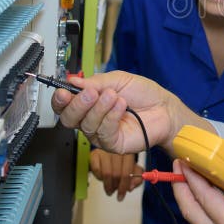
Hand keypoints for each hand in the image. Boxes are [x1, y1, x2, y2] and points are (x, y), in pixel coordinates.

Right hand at [51, 70, 188, 153]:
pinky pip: (104, 133)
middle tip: (91, 93)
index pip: (65, 106)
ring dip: (100, 108)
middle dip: (77, 105)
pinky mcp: (113, 144)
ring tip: (114, 96)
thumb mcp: (118, 80)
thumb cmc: (143, 94)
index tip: (63, 91)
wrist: (164, 107)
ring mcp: (101, 133)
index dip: (60, 100)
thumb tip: (72, 81)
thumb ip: (95, 81)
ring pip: (87, 125)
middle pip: (69, 119)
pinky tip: (121, 106)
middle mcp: (91, 120)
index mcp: (89, 103)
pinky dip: (111, 117)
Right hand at [90, 149, 142, 200]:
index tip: (122, 195)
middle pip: (117, 173)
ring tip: (109, 189)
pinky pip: (97, 170)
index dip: (125, 185)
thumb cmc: (121, 163)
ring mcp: (105, 151)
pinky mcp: (95, 154)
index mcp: (129, 153)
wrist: (106, 154)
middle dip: (116, 186)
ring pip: (107, 173)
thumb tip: (130, 188)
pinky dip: (99, 177)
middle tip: (115, 192)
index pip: (127, 171)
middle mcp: (117, 150)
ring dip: (108, 185)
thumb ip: (136, 179)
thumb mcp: (132, 170)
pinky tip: (102, 178)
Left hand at [171, 160, 223, 223]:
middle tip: (177, 165)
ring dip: (189, 197)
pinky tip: (209, 191)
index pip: (206, 199)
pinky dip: (201, 204)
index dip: (193, 178)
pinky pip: (208, 222)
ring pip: (197, 219)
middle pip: (192, 212)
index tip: (184, 160)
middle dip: (181, 188)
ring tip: (187, 175)